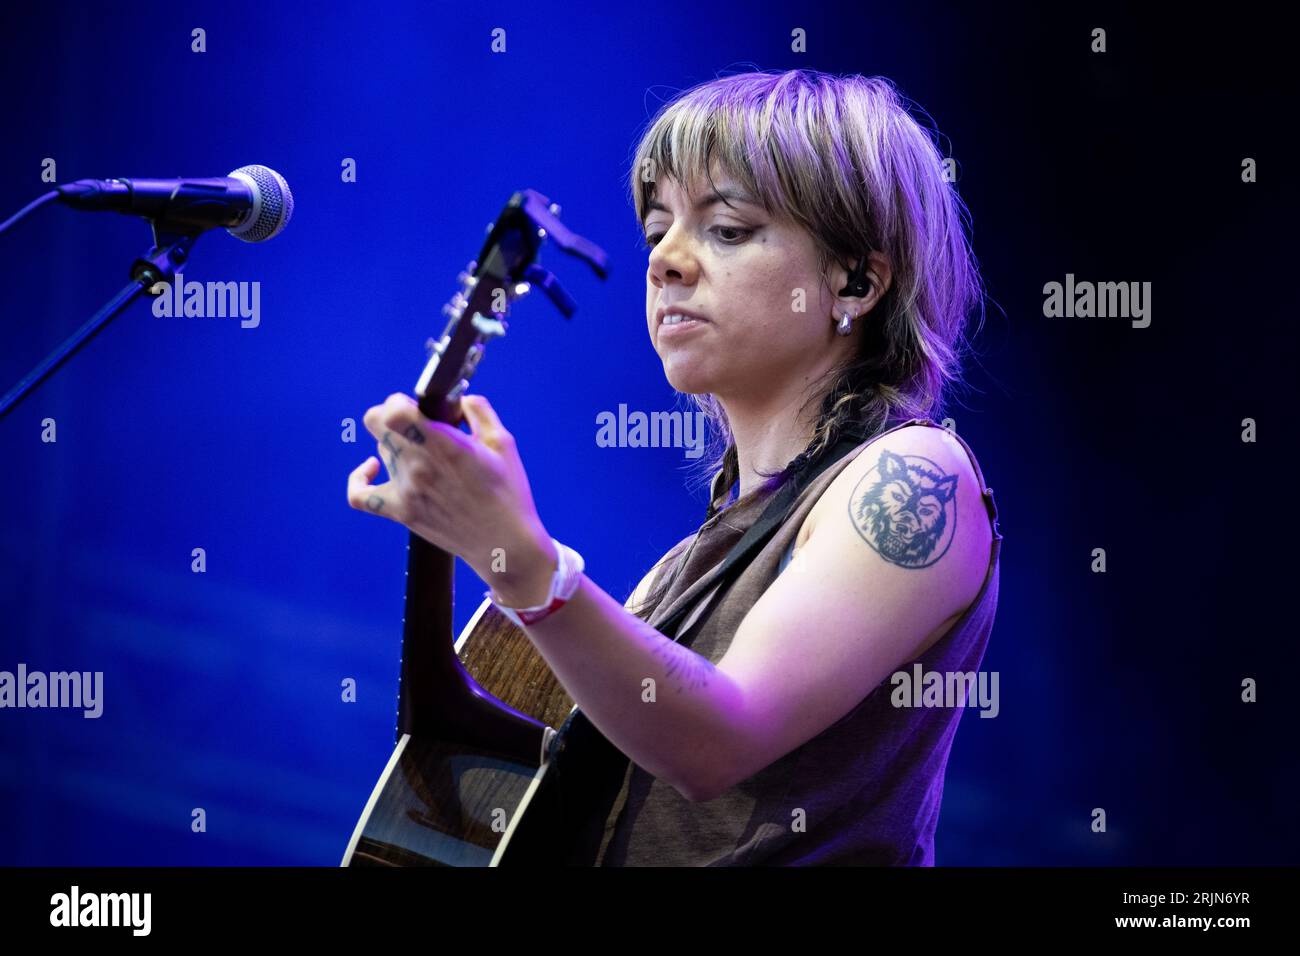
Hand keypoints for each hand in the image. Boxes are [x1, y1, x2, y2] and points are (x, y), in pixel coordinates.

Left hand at [347, 392, 556, 602]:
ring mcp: (406, 490)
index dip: (399, 402)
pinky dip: (358, 479)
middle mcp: (419, 466)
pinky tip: (371, 468)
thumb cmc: (508, 493)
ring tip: (422, 452)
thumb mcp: (503, 443)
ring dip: (395, 443)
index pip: (394, 412)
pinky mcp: (401, 511)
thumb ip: (478, 411)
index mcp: (445, 446)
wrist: (503, 544)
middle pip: (379, 424)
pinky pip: (360, 495)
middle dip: (397, 416)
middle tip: (419, 424)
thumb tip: (459, 399)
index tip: (416, 407)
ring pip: (380, 450)